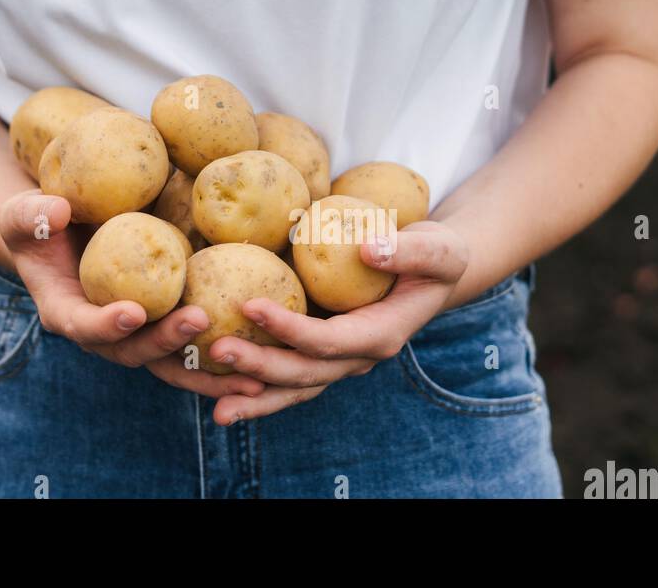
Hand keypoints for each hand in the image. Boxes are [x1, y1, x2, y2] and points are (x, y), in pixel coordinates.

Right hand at [0, 190, 263, 397]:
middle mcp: (104, 334)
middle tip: (200, 320)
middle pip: (136, 351)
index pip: (83, 326)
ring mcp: (137, 337)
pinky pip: (195, 352)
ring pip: (172, 364)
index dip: (106, 324)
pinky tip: (264, 365)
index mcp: (66, 312)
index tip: (132, 311)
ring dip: (208, 372)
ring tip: (249, 375)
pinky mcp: (165, 328)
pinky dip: (224, 362)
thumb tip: (58, 211)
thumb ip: (32, 214)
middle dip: (167, 340)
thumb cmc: (41, 222)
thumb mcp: (23, 214)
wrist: (64, 237)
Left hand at [203, 221, 467, 423]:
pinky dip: (256, 389)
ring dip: (254, 397)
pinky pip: (287, 377)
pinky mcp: (322, 353)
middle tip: (217, 351)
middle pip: (304, 373)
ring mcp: (339, 361)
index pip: (329, 340)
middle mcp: (358, 358)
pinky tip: (220, 392)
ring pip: (293, 388)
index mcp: (382, 336)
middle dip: (259, 367)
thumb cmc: (438, 256)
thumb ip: (409, 250)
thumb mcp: (440, 249)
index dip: (290, 329)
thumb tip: (368, 249)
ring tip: (217, 409)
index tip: (250, 305)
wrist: (435, 275)